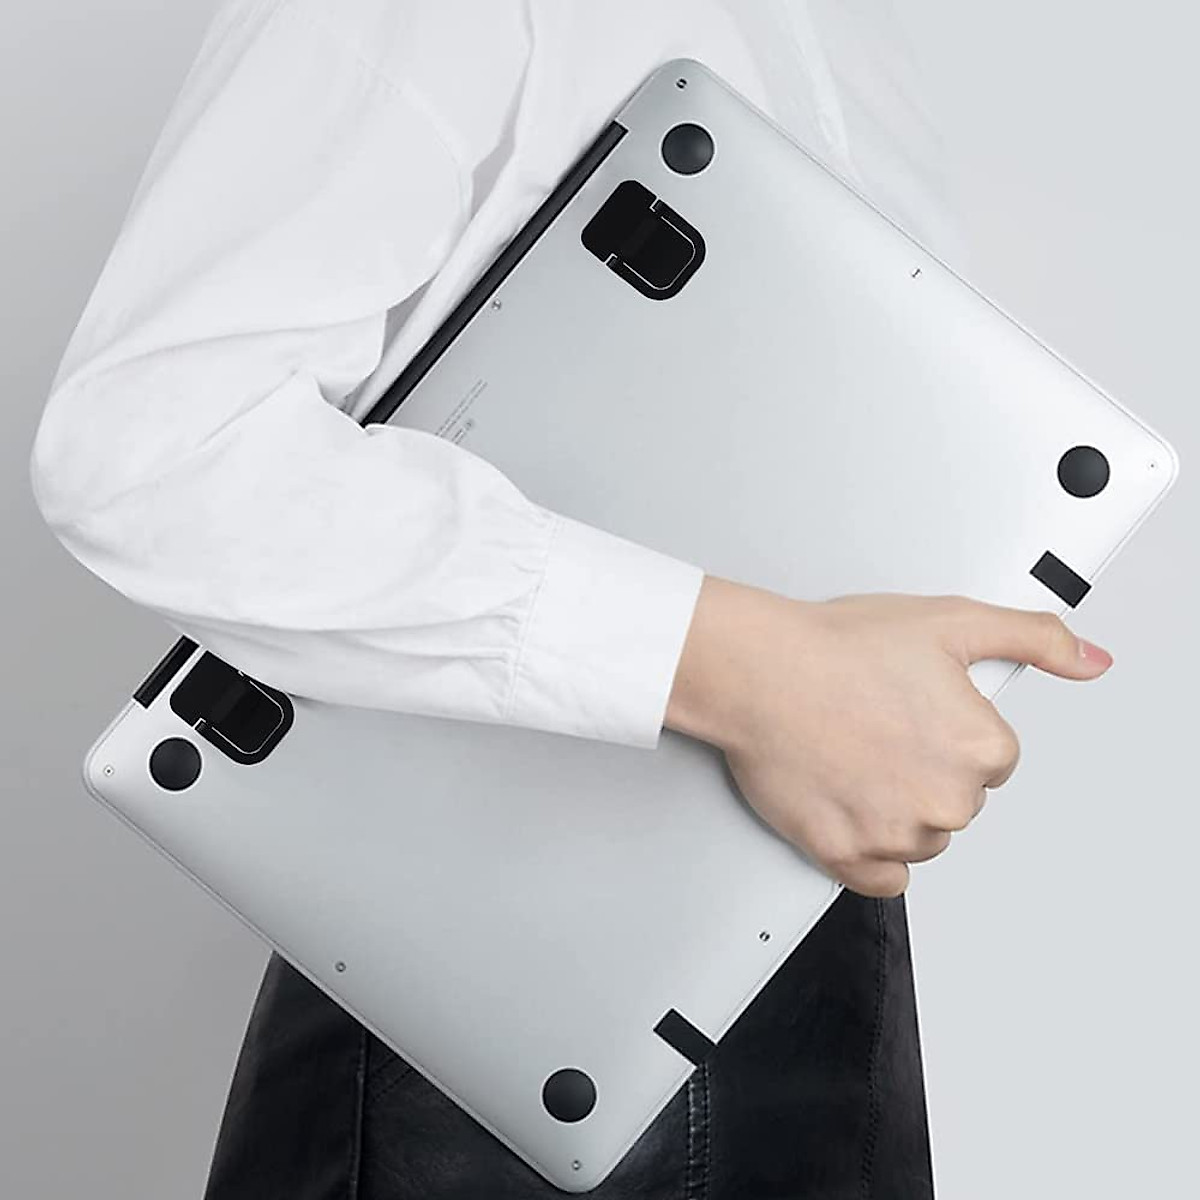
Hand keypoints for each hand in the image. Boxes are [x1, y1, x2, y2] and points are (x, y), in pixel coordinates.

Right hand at [664, 577, 1112, 896]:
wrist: (757, 671)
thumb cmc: (837, 647)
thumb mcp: (951, 620)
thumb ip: (1035, 637)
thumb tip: (1092, 660)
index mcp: (980, 749)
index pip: (992, 757)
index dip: (950, 726)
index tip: (913, 706)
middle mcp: (945, 801)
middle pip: (958, 799)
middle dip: (925, 767)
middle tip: (877, 724)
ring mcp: (894, 835)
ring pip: (923, 837)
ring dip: (898, 806)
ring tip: (853, 753)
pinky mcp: (844, 856)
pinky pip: (883, 878)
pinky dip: (871, 853)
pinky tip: (852, 806)